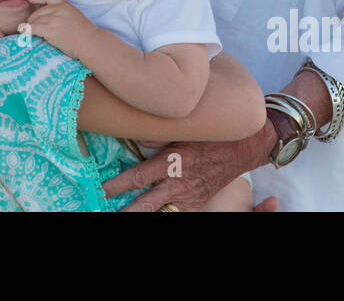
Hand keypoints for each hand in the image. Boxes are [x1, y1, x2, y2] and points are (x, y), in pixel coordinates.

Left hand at [25, 0, 98, 59]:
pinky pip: (32, 29)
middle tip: (32, 29)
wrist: (90, 42)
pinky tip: (24, 36)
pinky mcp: (50, 29)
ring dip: (30, 28)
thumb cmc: (85, 34)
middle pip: (38, 12)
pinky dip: (27, 32)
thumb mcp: (74, 16)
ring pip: (34, 21)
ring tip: (29, 35)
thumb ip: (62, 13)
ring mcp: (53, 18)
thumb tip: (46, 19)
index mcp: (65, 4)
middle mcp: (58, 9)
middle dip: (33, 20)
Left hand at [103, 128, 274, 210]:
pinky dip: (165, 215)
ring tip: (124, 214)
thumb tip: (135, 138)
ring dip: (143, 214)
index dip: (117, 186)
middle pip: (147, 204)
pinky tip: (153, 213)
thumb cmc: (211, 134)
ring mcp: (189, 197)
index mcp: (174, 162)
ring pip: (162, 214)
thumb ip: (158, 134)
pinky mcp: (198, 204)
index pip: (139, 177)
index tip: (100, 190)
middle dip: (126, 211)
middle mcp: (180, 183)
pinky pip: (178, 214)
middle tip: (104, 211)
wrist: (243, 148)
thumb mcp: (184, 129)